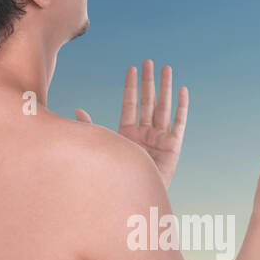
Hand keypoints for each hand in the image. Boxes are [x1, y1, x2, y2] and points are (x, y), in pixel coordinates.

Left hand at [79, 59, 187, 188]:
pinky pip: (179, 122)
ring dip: (165, 87)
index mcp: (127, 133)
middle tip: (148, 62)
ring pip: (163, 107)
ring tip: (166, 68)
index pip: (130, 104)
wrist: (134, 197)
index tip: (131, 69)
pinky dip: (181, 107)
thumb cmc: (116, 176)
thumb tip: (77, 110)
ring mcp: (159, 139)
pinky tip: (182, 90)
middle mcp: (144, 133)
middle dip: (148, 81)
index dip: (130, 87)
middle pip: (147, 102)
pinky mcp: (173, 146)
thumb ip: (91, 128)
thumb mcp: (103, 147)